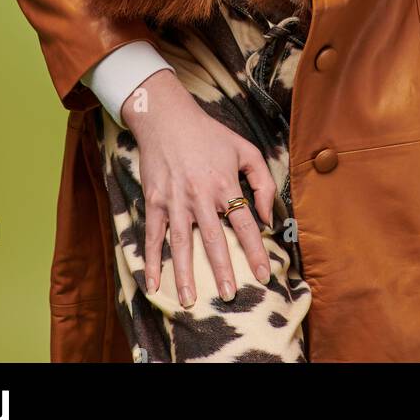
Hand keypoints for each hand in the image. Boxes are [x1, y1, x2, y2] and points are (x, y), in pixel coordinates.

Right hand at [120, 68, 275, 308]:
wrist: (168, 118)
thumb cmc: (210, 135)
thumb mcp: (245, 149)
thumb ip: (263, 182)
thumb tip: (267, 217)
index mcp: (225, 183)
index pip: (245, 225)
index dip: (255, 252)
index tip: (263, 275)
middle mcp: (200, 195)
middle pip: (214, 240)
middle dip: (222, 271)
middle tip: (229, 297)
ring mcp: (175, 200)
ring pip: (181, 243)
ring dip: (185, 274)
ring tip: (190, 301)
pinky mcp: (155, 201)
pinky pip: (153, 236)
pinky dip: (152, 261)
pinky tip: (154, 283)